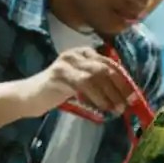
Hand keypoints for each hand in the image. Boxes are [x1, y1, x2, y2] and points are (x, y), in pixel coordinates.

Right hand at [19, 47, 134, 118]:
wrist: (30, 96)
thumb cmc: (58, 91)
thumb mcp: (82, 85)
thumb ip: (99, 84)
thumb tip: (124, 95)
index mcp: (85, 53)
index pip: (110, 64)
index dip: (124, 80)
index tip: (133, 96)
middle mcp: (77, 53)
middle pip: (105, 68)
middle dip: (119, 88)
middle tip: (126, 105)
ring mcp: (67, 62)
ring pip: (96, 75)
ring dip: (109, 94)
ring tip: (116, 109)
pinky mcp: (59, 73)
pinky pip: (83, 83)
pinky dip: (96, 96)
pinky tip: (102, 107)